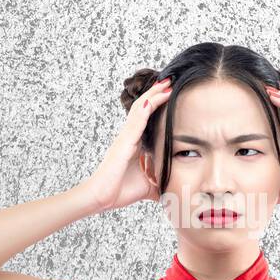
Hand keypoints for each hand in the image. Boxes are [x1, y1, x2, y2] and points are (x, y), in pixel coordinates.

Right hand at [85, 77, 172, 211]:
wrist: (102, 198)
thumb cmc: (120, 191)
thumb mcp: (149, 185)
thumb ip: (162, 182)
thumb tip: (177, 188)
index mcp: (135, 143)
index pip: (147, 117)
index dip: (157, 104)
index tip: (171, 94)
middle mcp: (129, 136)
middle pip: (143, 107)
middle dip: (157, 93)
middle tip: (170, 82)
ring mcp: (126, 136)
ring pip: (140, 108)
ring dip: (153, 94)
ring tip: (165, 83)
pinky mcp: (124, 141)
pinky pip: (136, 119)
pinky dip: (146, 107)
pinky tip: (154, 97)